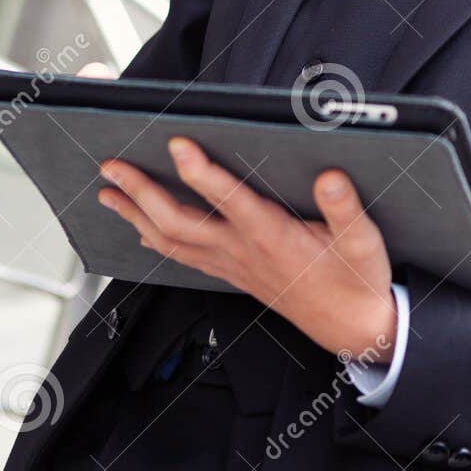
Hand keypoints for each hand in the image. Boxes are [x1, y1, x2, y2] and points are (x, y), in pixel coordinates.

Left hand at [95, 140, 397, 362]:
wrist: (351, 327)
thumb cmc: (356, 280)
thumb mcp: (364, 242)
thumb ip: (345, 208)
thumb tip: (330, 177)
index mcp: (273, 237)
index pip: (230, 201)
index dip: (202, 172)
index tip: (178, 143)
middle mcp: (243, 251)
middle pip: (179, 222)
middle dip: (141, 192)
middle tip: (112, 166)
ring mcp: (232, 264)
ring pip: (171, 241)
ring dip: (135, 215)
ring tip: (107, 192)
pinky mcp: (231, 272)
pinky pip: (182, 257)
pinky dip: (155, 240)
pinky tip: (140, 229)